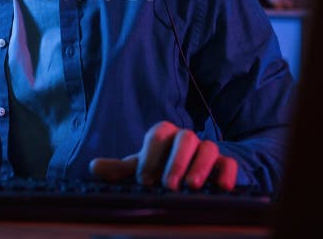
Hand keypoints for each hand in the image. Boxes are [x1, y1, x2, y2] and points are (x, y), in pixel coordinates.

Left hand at [88, 121, 236, 190]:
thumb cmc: (157, 171)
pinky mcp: (223, 165)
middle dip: (177, 161)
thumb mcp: (138, 169)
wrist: (182, 177)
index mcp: (164, 134)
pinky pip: (229, 163)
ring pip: (208, 148)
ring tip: (193, 186)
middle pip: (185, 138)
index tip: (144, 180)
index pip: (158, 135)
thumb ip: (118, 169)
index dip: (150, 155)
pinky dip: (227, 173)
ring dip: (201, 166)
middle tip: (169, 185)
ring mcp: (206, 150)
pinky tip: (223, 187)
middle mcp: (186, 138)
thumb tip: (94, 166)